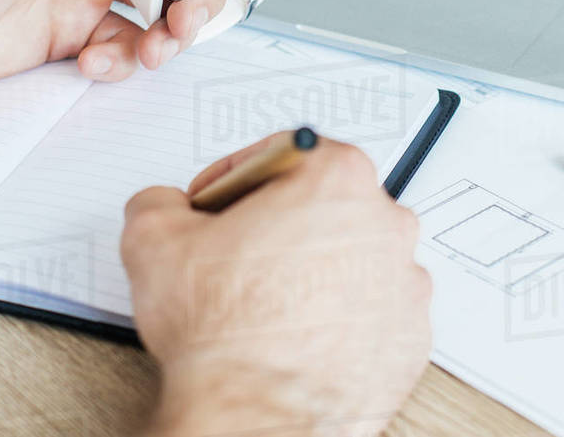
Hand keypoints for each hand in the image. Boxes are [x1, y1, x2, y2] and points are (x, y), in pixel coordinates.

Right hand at [121, 135, 432, 436]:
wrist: (256, 418)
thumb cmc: (226, 333)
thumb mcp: (153, 239)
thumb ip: (160, 202)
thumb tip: (166, 207)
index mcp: (338, 179)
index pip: (285, 153)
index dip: (238, 178)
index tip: (221, 205)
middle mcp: (386, 223)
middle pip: (326, 202)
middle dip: (280, 222)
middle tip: (237, 256)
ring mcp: (406, 283)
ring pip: (352, 257)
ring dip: (313, 269)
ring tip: (265, 303)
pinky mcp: (410, 337)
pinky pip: (372, 310)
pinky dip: (339, 316)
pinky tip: (296, 333)